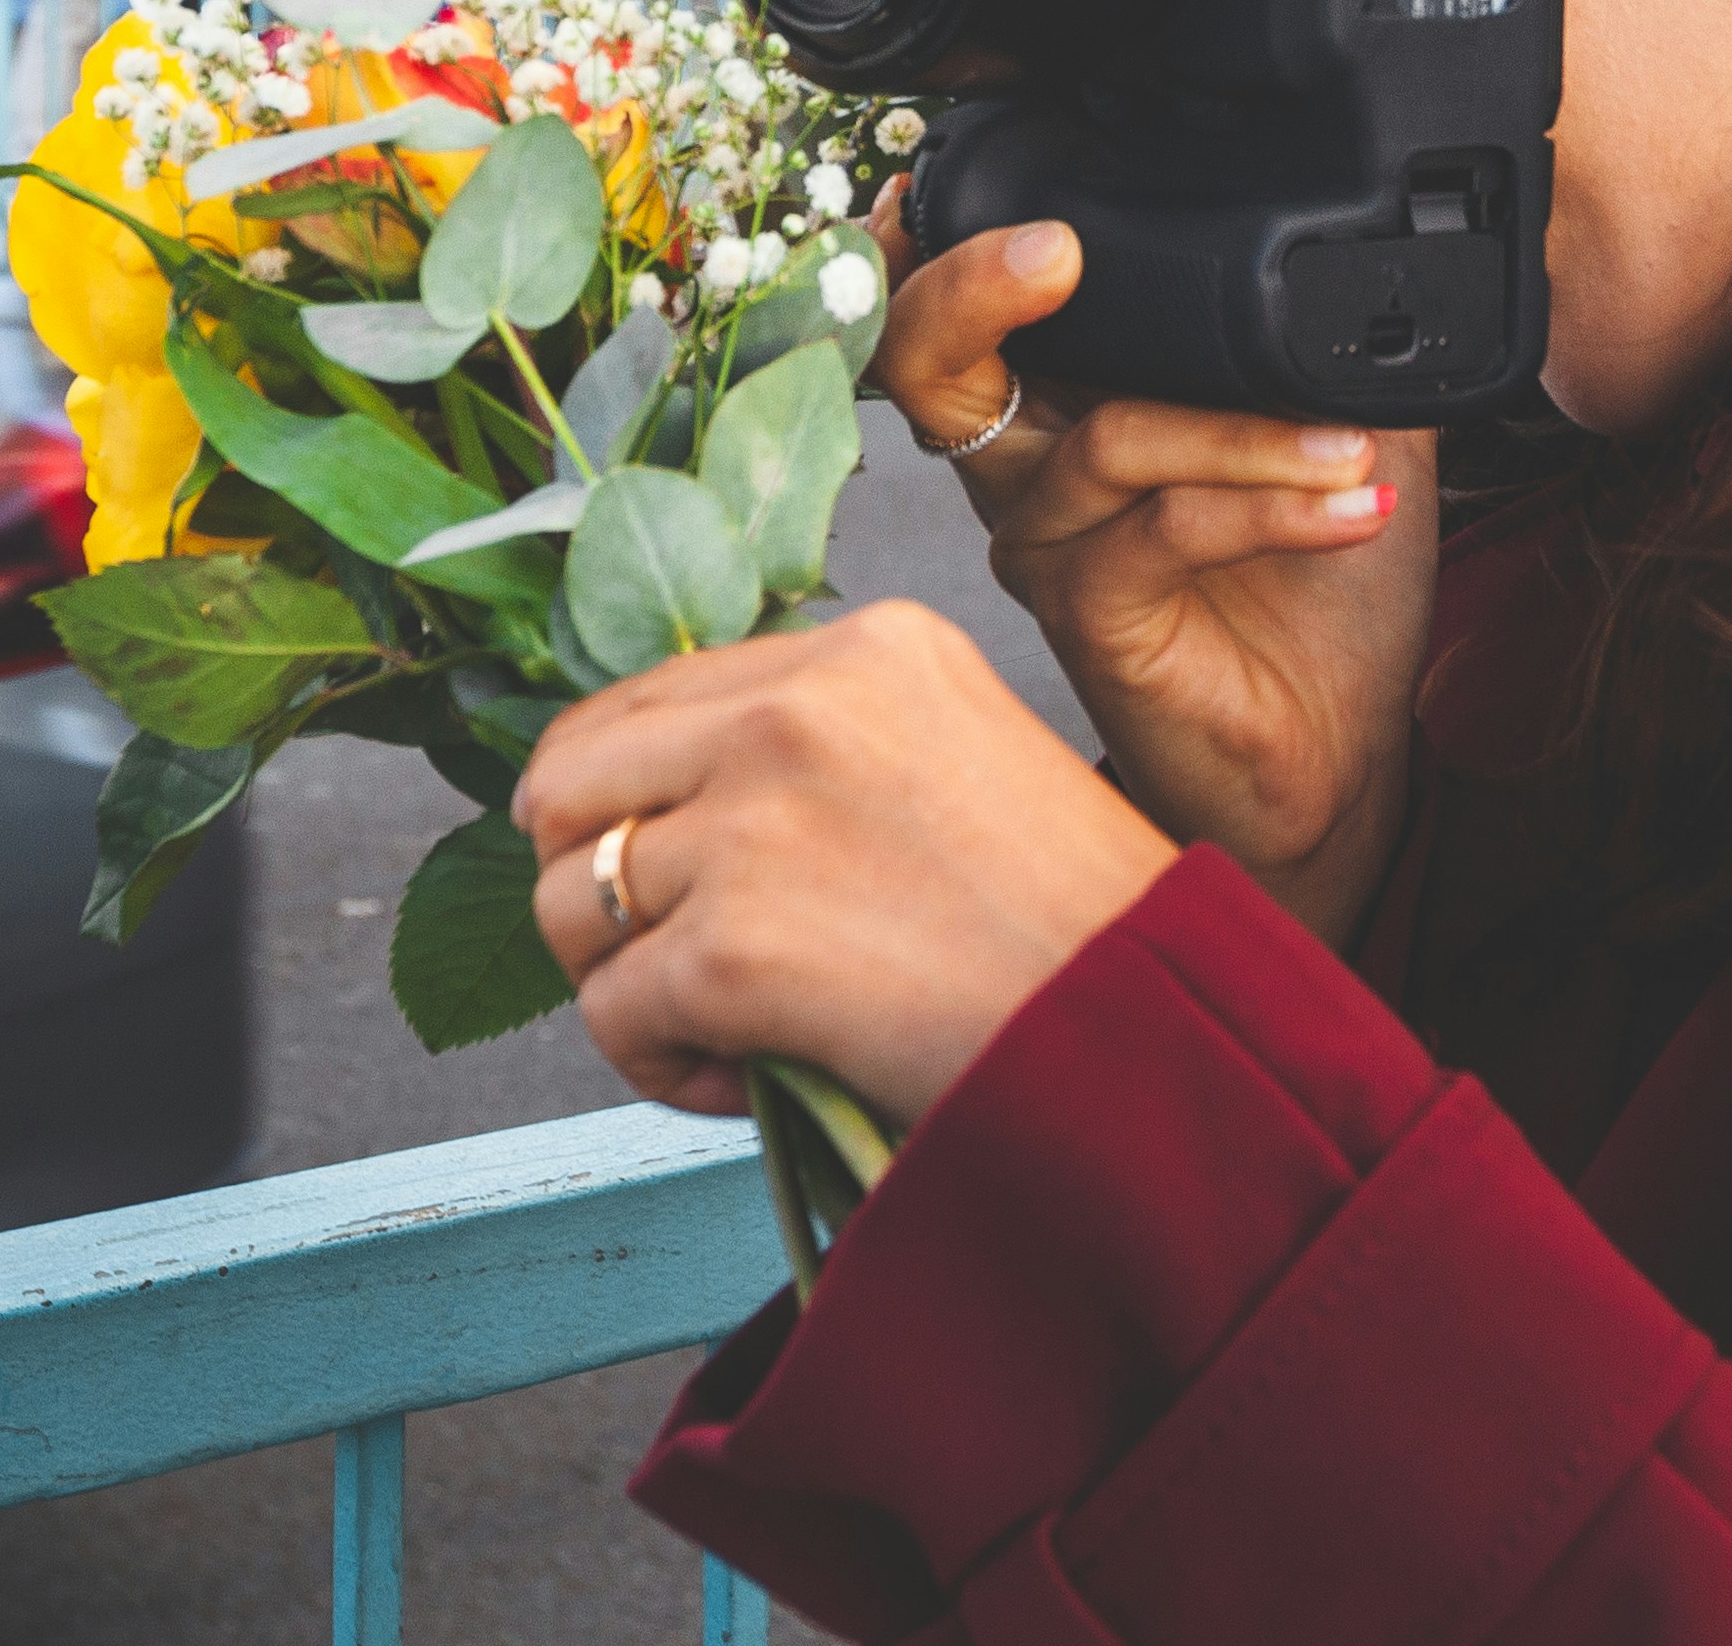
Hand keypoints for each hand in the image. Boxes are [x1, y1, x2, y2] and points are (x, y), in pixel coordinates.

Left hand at [518, 603, 1176, 1126]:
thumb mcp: (963, 757)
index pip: (648, 698)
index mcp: (869, 647)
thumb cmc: (1080, 930)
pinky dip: (659, 1068)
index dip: (623, 799)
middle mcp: (802, 705)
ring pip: (574, 901)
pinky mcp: (737, 946)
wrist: (1161, 1042)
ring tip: (720, 1033)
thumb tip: (655, 804)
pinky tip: (748, 1084)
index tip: (653, 869)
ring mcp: (760, 820)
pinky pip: (612, 1012)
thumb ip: (826, 744)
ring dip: (627, 982)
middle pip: (569, 783)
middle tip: (658, 959)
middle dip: (594, 882)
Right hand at [876, 204, 1431, 949]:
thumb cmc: (1318, 595)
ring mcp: (1047, 545)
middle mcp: (1025, 469)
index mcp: (1064, 402)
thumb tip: (1391, 244)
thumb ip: (1331, 338)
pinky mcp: (1088, 616)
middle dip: (973, 290)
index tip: (1025, 197)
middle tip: (1063, 252)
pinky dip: (1270, 503)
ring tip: (1356, 449)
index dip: (950, 245)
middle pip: (927, 359)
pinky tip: (1356, 505)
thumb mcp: (1343, 430)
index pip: (963, 306)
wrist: (1334, 751)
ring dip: (1247, 433)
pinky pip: (1162, 530)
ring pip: (1107, 440)